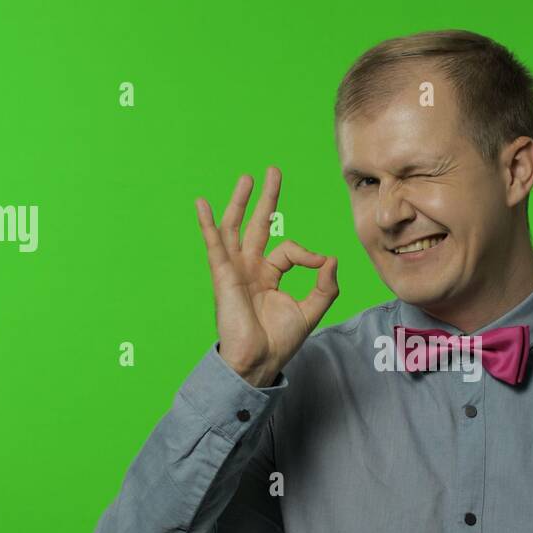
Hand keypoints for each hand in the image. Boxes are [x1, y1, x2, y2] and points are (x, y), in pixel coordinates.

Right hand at [196, 166, 338, 386]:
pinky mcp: (223, 277)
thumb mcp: (311, 310)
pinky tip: (201, 204)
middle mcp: (250, 269)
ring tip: (247, 178)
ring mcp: (235, 271)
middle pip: (258, 226)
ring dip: (240, 202)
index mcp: (269, 276)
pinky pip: (214, 245)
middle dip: (266, 198)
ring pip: (236, 228)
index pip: (288, 249)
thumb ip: (326, 285)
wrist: (258, 362)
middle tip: (273, 171)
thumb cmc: (279, 341)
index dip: (308, 253)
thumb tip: (332, 257)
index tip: (322, 264)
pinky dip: (207, 224)